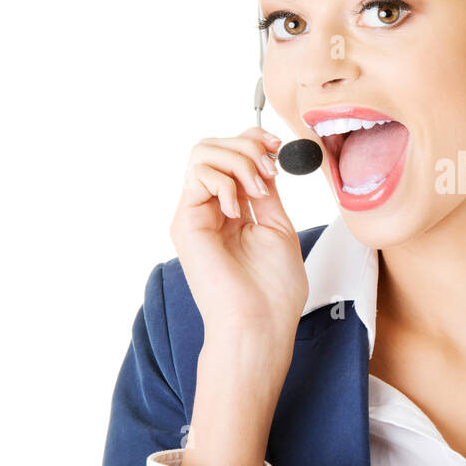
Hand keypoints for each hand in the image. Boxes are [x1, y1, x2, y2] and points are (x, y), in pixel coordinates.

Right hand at [169, 126, 308, 335]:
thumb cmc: (273, 290)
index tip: (281, 147)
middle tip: (270, 170)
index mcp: (231, 211)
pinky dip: (224, 181)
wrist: (259, 323)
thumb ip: (266, 194)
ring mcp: (194, 214)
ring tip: (256, 191)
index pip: (231, 156)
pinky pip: (198, 174)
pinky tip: (237, 209)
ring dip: (238, 161)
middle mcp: (208, 209)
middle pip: (213, 147)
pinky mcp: (185, 222)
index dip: (254, 141)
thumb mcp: (277, 228)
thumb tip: (265, 161)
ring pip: (202, 152)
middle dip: (247, 146)